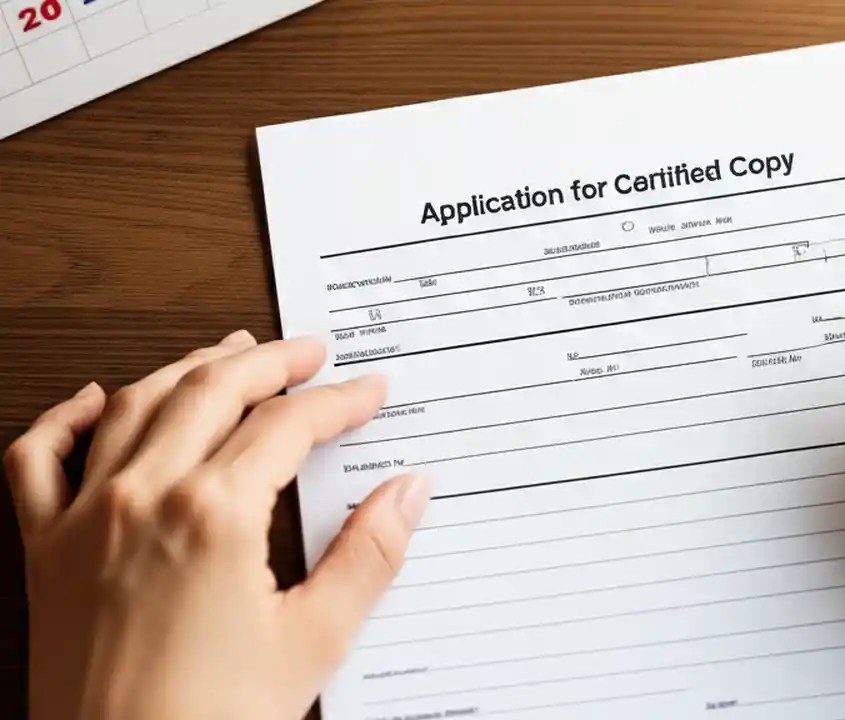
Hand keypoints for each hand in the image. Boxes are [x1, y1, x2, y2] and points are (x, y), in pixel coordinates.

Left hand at [3, 333, 428, 719]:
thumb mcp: (314, 639)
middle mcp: (144, 496)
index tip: (366, 392)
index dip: (337, 400)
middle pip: (213, 389)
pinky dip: (63, 417)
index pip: (288, 425)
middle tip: (307, 351)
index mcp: (216, 514)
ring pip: (134, 403)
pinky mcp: (45, 549)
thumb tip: (409, 492)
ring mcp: (85, 516)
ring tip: (227, 353)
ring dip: (187, 367)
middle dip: (270, 361)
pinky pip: (37, 458)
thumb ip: (369, 555)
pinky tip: (94, 400)